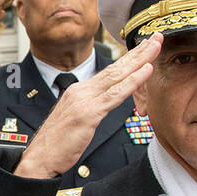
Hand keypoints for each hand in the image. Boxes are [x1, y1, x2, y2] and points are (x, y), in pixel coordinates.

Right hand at [16, 34, 163, 178]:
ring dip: (139, 60)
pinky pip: (115, 95)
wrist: (40, 158)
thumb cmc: (57, 144)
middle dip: (138, 52)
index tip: (145, 48)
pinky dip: (132, 81)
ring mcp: (84, 100)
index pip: (109, 72)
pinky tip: (146, 71)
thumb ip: (91, 108)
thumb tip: (105, 105)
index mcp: (79, 91)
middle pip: (115, 68)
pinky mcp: (88, 113)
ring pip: (117, 76)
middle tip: (157, 37)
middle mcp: (81, 90)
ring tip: (156, 46)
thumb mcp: (77, 120)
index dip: (128, 59)